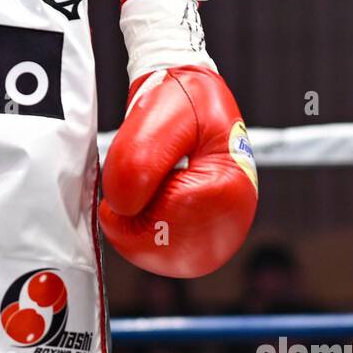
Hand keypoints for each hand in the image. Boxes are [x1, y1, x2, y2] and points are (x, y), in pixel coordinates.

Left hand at [98, 65, 257, 277]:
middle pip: (172, 251)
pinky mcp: (209, 232)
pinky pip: (173, 255)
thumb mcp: (155, 116)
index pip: (173, 221)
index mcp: (230, 186)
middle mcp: (236, 216)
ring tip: (132, 196)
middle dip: (133, 228)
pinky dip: (146, 239)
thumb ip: (136, 161)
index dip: (133, 210)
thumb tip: (121, 208)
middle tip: (117, 196)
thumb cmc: (178, 98)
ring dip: (138, 234)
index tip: (117, 187)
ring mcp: (224, 228)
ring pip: (170, 258)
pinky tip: (141, 208)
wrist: (191, 94)